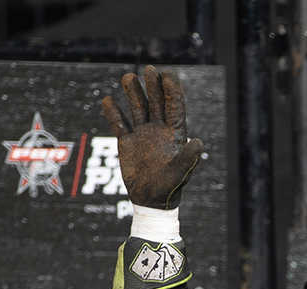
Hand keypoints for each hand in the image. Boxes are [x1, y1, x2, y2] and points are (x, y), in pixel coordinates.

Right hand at [100, 66, 204, 210]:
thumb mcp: (181, 173)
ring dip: (133, 93)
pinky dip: (113, 113)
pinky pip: (119, 123)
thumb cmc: (170, 188)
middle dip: (153, 86)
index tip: (168, 74)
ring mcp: (142, 134)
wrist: (151, 201)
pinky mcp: (127, 142)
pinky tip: (108, 100)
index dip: (172, 90)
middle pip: (156, 102)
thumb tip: (198, 142)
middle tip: (150, 70)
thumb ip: (189, 157)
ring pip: (138, 108)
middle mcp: (159, 129)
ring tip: (128, 76)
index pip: (175, 106)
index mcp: (175, 133)